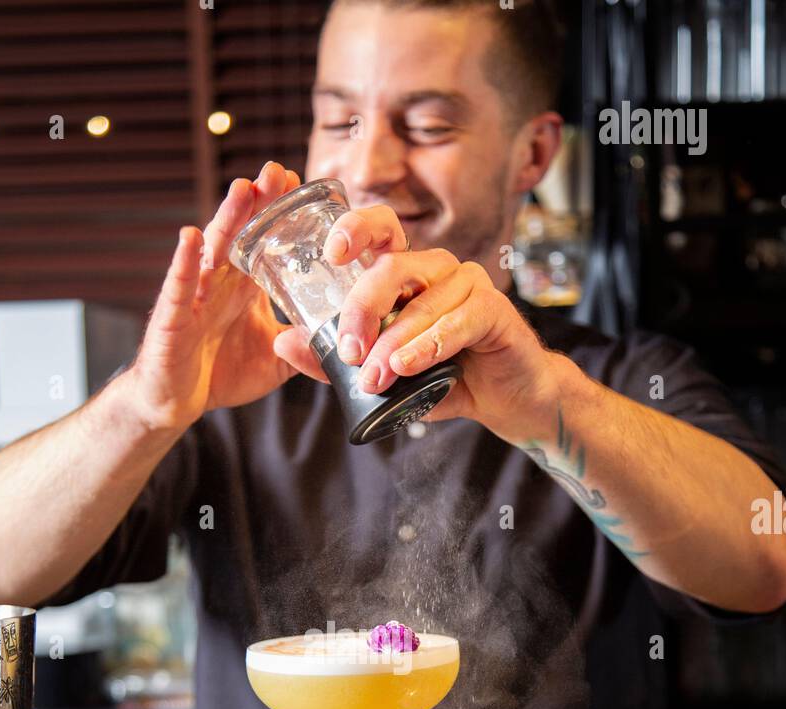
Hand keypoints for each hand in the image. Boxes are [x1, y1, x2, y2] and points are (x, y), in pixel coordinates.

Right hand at [125, 162, 316, 433]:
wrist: (176, 404)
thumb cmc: (219, 375)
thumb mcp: (274, 360)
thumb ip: (303, 346)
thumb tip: (338, 338)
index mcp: (243, 290)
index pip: (265, 243)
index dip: (279, 216)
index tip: (299, 185)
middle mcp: (220, 285)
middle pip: (242, 235)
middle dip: (258, 203)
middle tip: (278, 170)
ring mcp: (196, 297)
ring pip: (214, 251)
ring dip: (227, 219)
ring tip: (243, 187)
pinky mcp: (173, 318)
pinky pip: (180, 287)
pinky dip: (185, 262)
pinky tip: (190, 236)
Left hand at [272, 203, 561, 442]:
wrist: (503, 401)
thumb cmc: (443, 380)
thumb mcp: (383, 375)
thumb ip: (335, 361)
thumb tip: (283, 341)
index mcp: (408, 275)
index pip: (381, 230)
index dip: (355, 230)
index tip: (331, 254)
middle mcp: (436, 269)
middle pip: (392, 268)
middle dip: (361, 310)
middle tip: (347, 352)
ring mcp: (468, 283)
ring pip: (421, 302)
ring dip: (393, 343)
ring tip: (375, 378)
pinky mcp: (494, 308)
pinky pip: (456, 321)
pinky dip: (428, 346)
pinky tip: (408, 366)